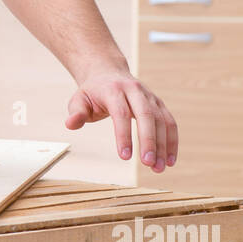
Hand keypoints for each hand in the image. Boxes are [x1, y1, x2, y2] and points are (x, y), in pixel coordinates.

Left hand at [64, 66, 178, 172]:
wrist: (108, 73)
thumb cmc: (92, 92)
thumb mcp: (79, 100)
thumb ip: (76, 113)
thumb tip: (70, 124)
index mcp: (113, 90)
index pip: (121, 113)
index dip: (124, 135)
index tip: (125, 156)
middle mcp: (135, 90)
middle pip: (146, 115)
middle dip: (149, 140)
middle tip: (148, 164)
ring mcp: (149, 96)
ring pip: (161, 119)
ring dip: (163, 145)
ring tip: (159, 168)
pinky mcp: (159, 104)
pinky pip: (169, 122)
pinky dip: (172, 141)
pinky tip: (170, 160)